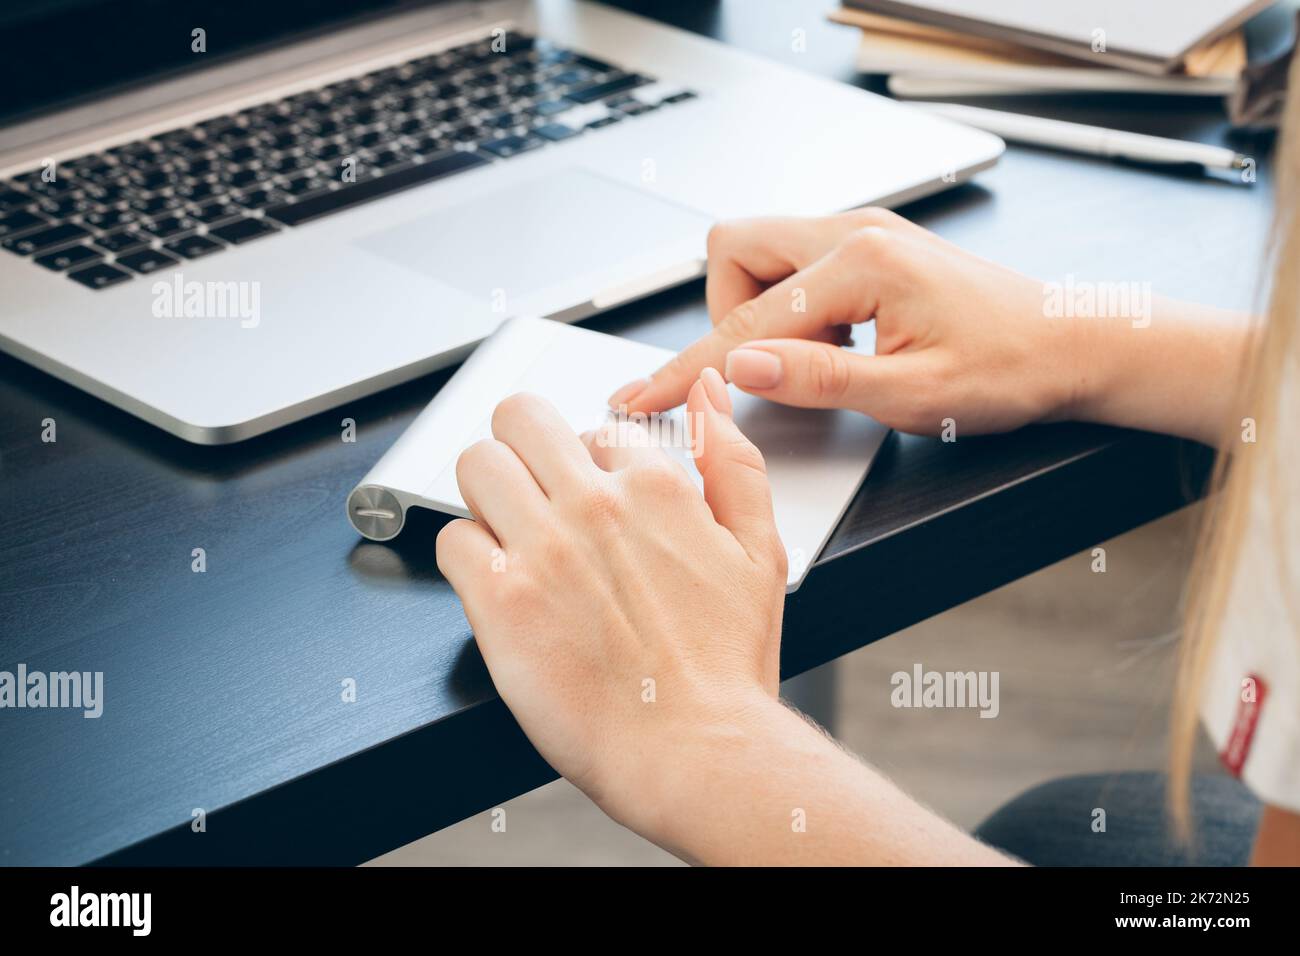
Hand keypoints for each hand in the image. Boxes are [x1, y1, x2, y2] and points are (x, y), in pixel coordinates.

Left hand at [435, 369, 787, 835]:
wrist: (697, 751)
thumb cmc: (728, 668)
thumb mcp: (760, 550)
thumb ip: (734, 463)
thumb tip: (712, 394)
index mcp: (656, 487)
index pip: (595, 427)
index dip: (592, 464)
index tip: (594, 502)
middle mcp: (594, 506)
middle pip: (518, 418)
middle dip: (522, 449)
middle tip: (532, 493)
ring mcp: (542, 549)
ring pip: (476, 465)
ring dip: (487, 495)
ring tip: (510, 538)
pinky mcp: (499, 600)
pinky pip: (451, 539)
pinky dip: (467, 557)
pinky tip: (498, 587)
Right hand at [608, 208, 1083, 436]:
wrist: (1074, 345)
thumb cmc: (1011, 368)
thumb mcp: (912, 394)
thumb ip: (818, 377)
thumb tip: (741, 364)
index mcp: (862, 262)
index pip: (746, 319)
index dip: (690, 366)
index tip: (644, 395)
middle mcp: (855, 233)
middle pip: (736, 249)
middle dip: (728, 312)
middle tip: (768, 367)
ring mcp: (862, 236)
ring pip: (762, 256)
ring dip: (766, 313)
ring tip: (820, 360)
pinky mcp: (870, 252)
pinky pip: (797, 270)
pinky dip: (797, 312)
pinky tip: (842, 347)